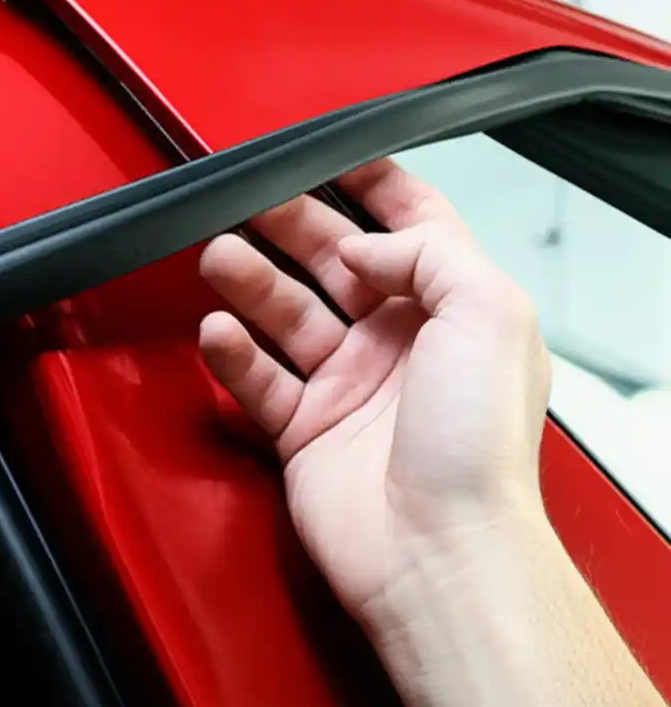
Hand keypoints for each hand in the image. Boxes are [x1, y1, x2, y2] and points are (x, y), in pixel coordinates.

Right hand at [198, 159, 551, 615]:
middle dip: (292, 225)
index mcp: (452, 311)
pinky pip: (257, 378)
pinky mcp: (304, 430)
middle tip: (249, 201)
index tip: (329, 156)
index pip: (414, 226)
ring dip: (249, 280)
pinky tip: (217, 331)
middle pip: (334, 262)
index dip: (375, 186)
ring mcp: (348, 387)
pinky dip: (231, 352)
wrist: (436, 550)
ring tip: (217, 255)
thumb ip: (429, 250)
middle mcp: (398, 344)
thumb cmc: (476, 447)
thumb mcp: (490, 313)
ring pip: (285, 313)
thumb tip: (363, 245)